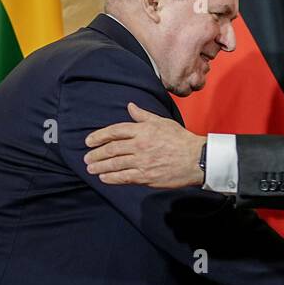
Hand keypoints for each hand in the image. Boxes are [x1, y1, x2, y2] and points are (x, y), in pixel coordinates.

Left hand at [84, 102, 205, 188]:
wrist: (196, 159)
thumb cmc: (180, 139)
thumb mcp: (162, 122)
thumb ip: (143, 116)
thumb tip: (130, 106)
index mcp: (143, 130)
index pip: (115, 131)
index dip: (99, 136)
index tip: (88, 141)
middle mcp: (140, 145)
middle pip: (111, 149)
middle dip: (96, 154)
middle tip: (87, 157)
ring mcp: (142, 161)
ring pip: (114, 164)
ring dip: (100, 166)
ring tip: (91, 168)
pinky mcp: (146, 176)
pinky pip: (123, 177)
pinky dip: (111, 178)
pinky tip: (104, 178)